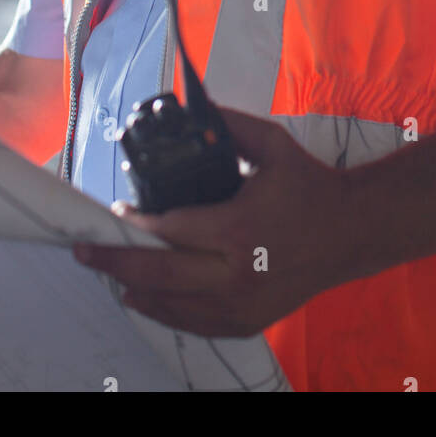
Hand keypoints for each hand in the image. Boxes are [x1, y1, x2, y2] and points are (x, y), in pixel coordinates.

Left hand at [72, 106, 357, 337]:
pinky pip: (195, 324)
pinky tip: (145, 297)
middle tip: (84, 250)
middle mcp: (237, 273)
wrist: (351, 232)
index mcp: (240, 228)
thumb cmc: (308, 185)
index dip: (137, 223)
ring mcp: (242, 305)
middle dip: (115, 261)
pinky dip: (165, 311)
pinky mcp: (249, 321)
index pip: (171, 230)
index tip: (116, 211)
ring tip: (110, 272)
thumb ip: (229, 125)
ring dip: (135, 289)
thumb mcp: (272, 144)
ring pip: (172, 307)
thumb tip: (193, 113)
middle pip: (160, 275)